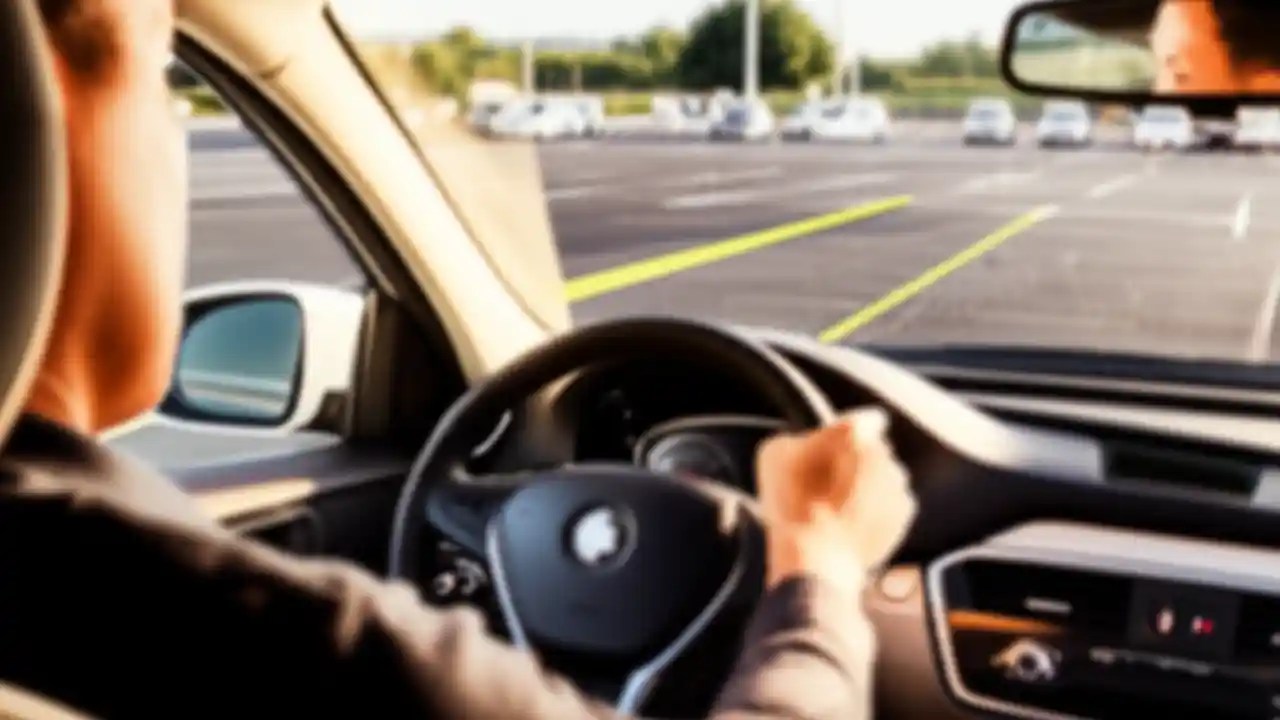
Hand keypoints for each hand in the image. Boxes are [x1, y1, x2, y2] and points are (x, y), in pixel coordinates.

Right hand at [755, 407, 915, 593]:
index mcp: (856, 433)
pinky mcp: (903, 519)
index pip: (865, 419)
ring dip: (866, 487)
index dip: (845, 434)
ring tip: (836, 509)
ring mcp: (899, 488)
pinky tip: (848, 525)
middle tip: (826, 483)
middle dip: (856, 462)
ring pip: (883, 478)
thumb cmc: (792, 502)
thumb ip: (799, 439)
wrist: (817, 557)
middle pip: (873, 450)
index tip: (830, 449)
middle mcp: (886, 455)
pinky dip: (874, 511)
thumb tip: (807, 445)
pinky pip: (888, 505)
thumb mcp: (775, 453)